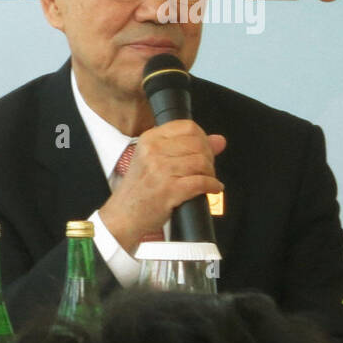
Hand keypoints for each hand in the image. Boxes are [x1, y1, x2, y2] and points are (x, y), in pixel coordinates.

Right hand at [99, 120, 226, 251]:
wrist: (123, 215)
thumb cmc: (138, 190)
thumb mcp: (154, 161)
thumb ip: (187, 148)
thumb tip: (219, 140)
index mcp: (149, 140)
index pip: (188, 127)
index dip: (202, 138)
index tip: (203, 149)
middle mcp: (153, 152)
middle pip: (198, 144)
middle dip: (209, 157)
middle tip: (205, 168)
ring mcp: (160, 171)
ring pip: (201, 162)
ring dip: (211, 173)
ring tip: (206, 179)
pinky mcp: (169, 190)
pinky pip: (202, 182)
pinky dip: (212, 186)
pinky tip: (212, 189)